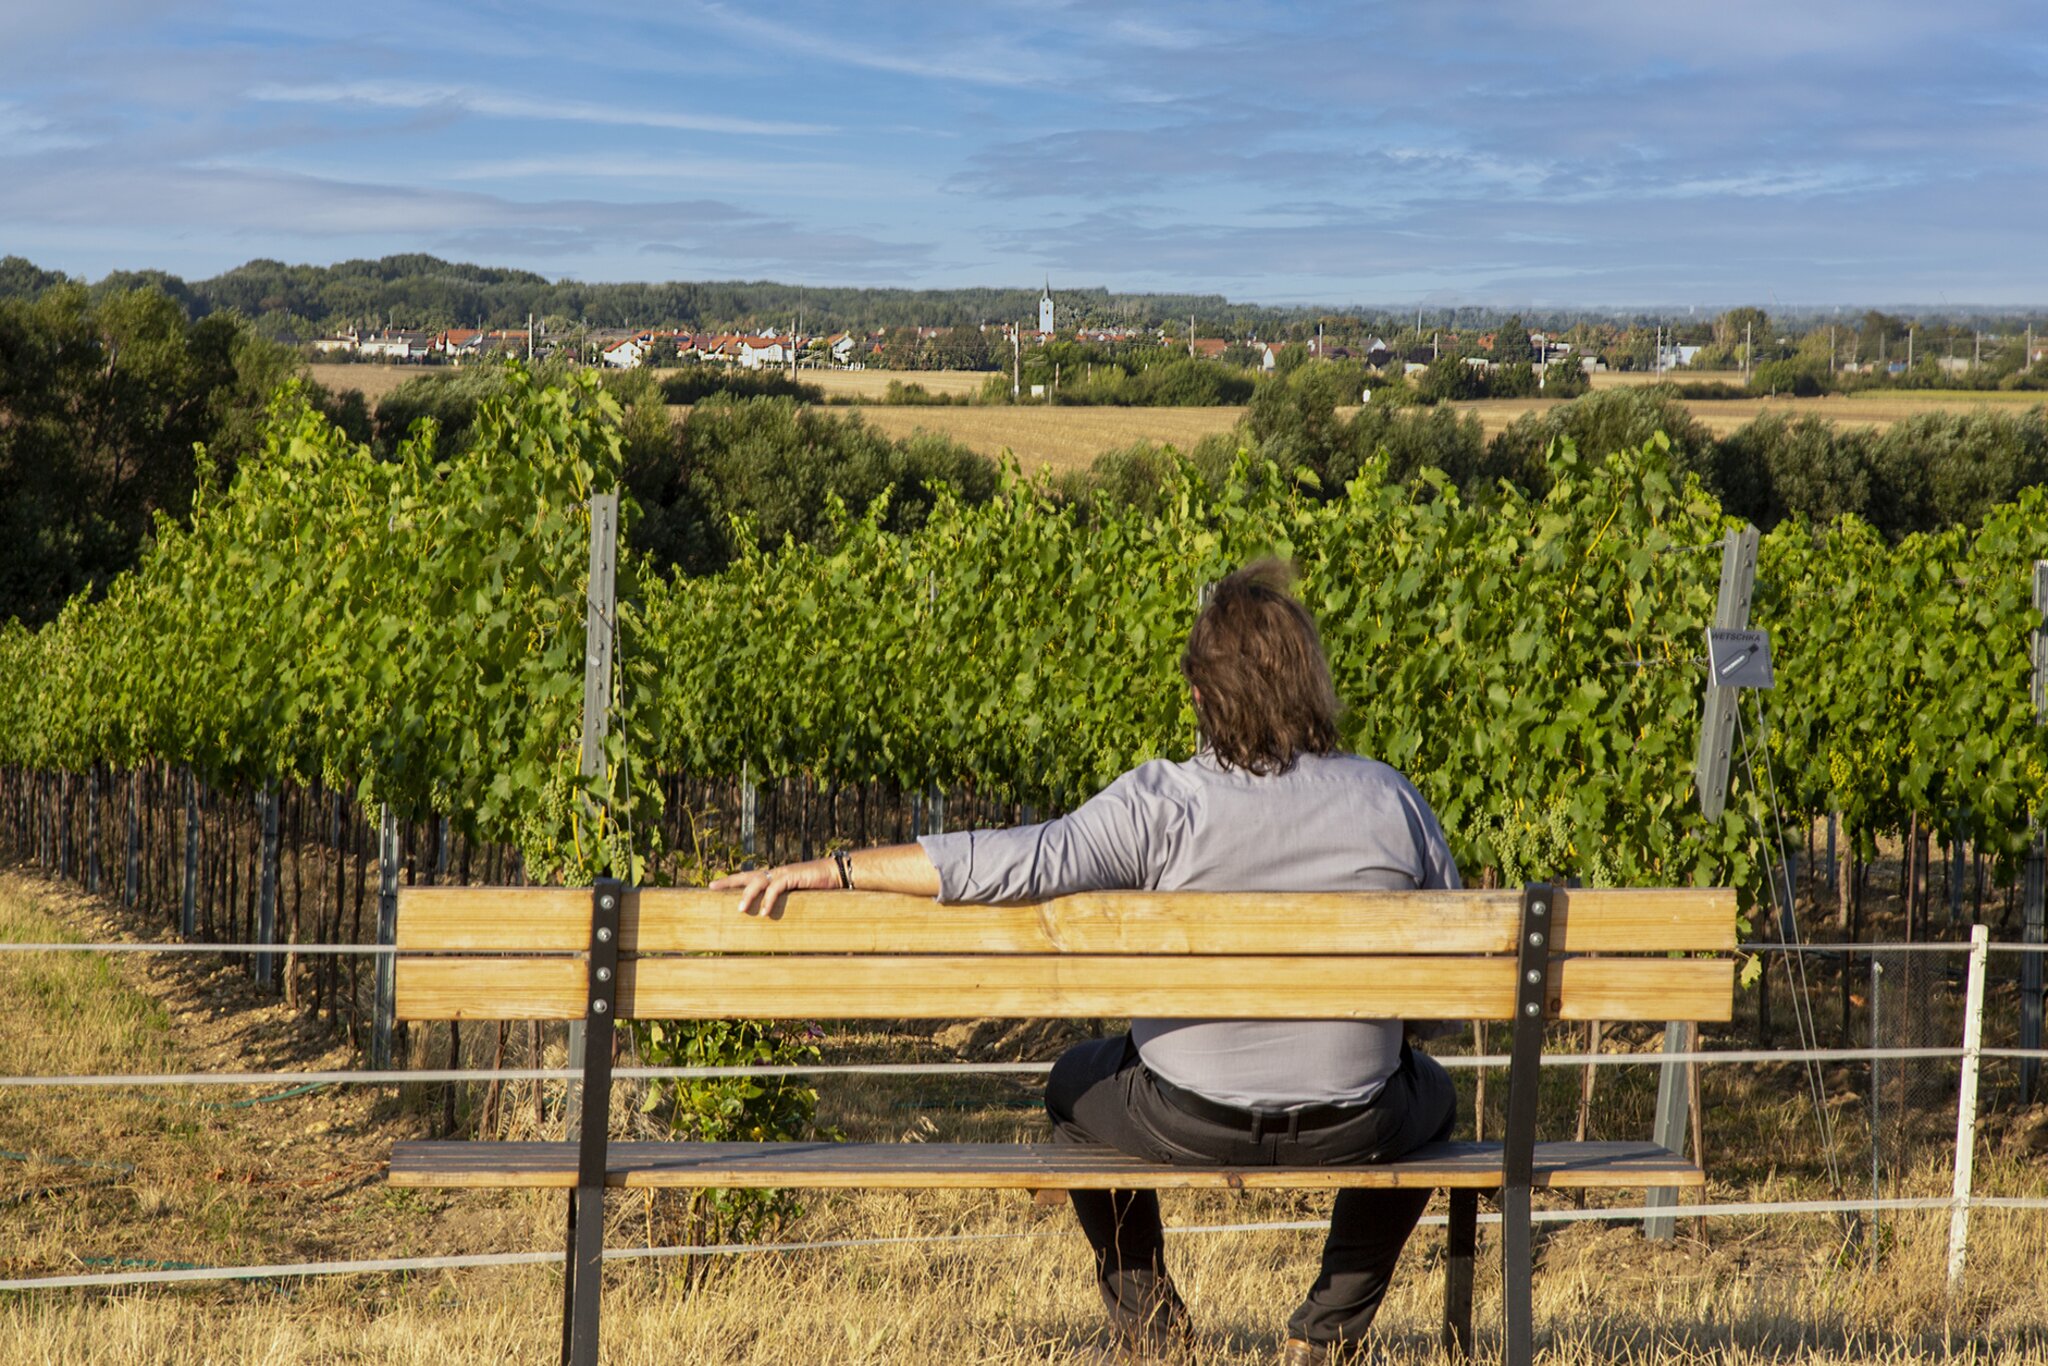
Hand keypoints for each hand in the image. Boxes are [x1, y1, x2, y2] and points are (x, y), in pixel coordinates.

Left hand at [710, 858, 838, 918]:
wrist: (836, 874)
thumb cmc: (817, 886)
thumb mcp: (797, 896)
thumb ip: (784, 903)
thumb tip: (771, 918)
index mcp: (774, 877)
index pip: (748, 878)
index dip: (732, 881)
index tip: (714, 885)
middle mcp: (775, 873)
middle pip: (747, 876)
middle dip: (729, 881)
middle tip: (712, 887)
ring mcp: (783, 873)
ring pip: (759, 881)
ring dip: (748, 895)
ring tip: (740, 909)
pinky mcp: (793, 876)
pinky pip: (777, 888)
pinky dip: (769, 899)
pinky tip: (765, 912)